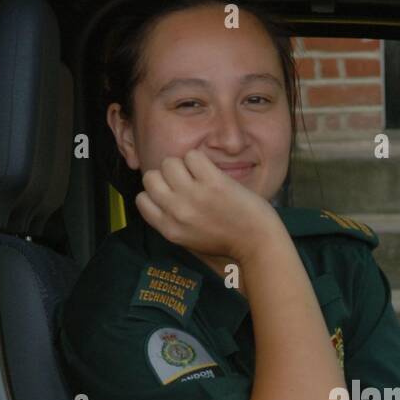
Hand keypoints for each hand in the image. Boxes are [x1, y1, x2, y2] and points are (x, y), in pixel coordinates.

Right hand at [135, 148, 280, 263]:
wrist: (257, 243)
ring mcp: (194, 196)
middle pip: (151, 177)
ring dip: (184, 165)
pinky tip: (212, 172)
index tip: (172, 193)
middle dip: (167, 176)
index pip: (141, 200)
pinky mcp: (213, 183)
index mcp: (169, 229)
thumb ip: (172, 220)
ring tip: (200, 176)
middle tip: (187, 182)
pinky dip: (201, 160)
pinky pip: (193, 156)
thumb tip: (161, 194)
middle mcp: (176, 212)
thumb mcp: (189, 239)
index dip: (155, 192)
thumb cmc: (227, 240)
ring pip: (170, 162)